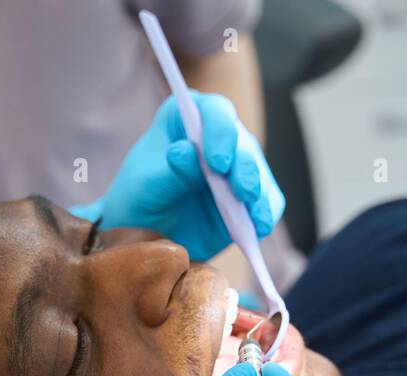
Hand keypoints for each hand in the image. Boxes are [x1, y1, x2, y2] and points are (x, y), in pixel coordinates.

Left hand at [71, 92, 284, 261]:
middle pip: (242, 143)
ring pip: (258, 173)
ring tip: (254, 216)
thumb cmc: (140, 198)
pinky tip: (259, 227)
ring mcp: (237, 166)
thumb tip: (186, 151)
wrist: (145, 232)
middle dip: (244, 168)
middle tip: (241, 191)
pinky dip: (265, 214)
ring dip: (259, 193)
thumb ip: (168, 170)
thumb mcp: (145, 186)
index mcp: (188, 119)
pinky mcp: (249, 197)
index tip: (216, 162)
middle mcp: (219, 137)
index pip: (214, 112)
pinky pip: (267, 202)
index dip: (220, 132)